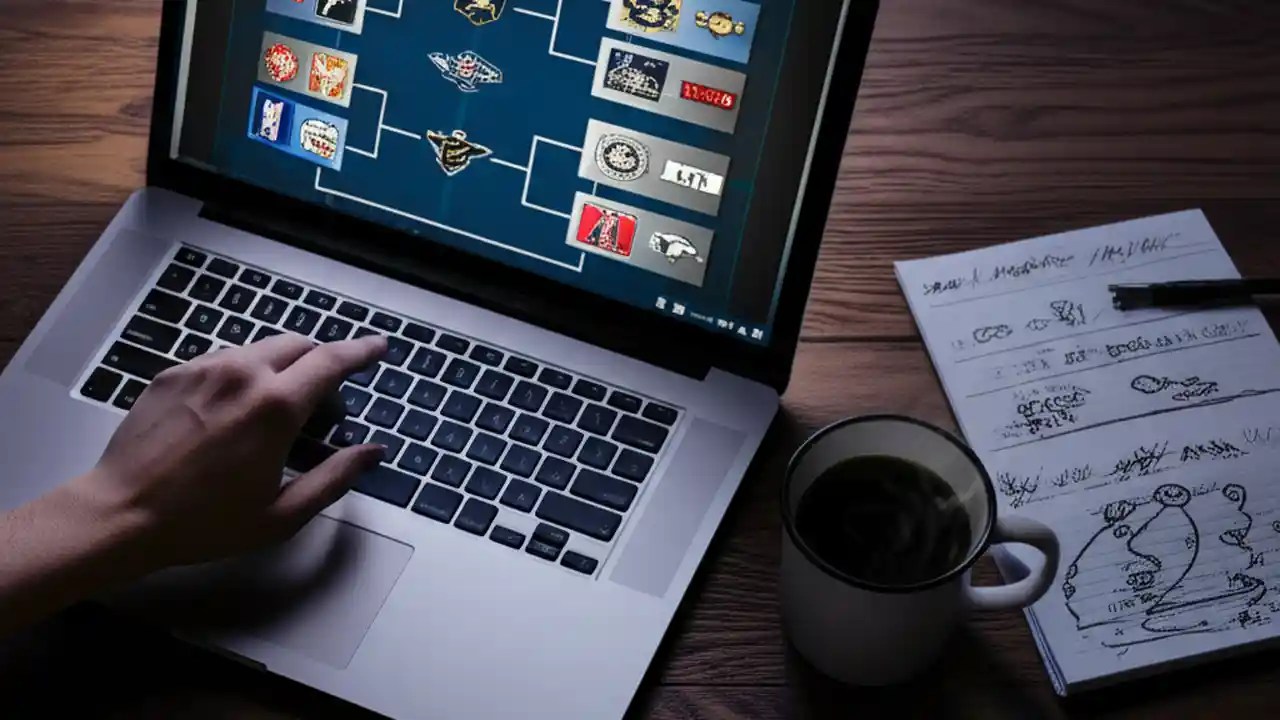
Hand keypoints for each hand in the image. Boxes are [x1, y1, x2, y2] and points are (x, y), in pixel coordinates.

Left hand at [78, 333, 387, 571]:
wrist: (121, 515)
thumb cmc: (203, 523)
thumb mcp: (282, 514)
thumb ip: (335, 477)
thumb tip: (372, 452)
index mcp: (275, 407)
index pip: (333, 360)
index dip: (362, 351)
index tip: (379, 348)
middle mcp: (242, 375)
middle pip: (299, 345)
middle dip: (322, 364)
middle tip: (323, 407)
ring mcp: (203, 369)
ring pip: (260, 350)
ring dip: (281, 370)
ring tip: (274, 414)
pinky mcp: (174, 374)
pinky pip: (223, 361)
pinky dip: (243, 376)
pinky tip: (233, 414)